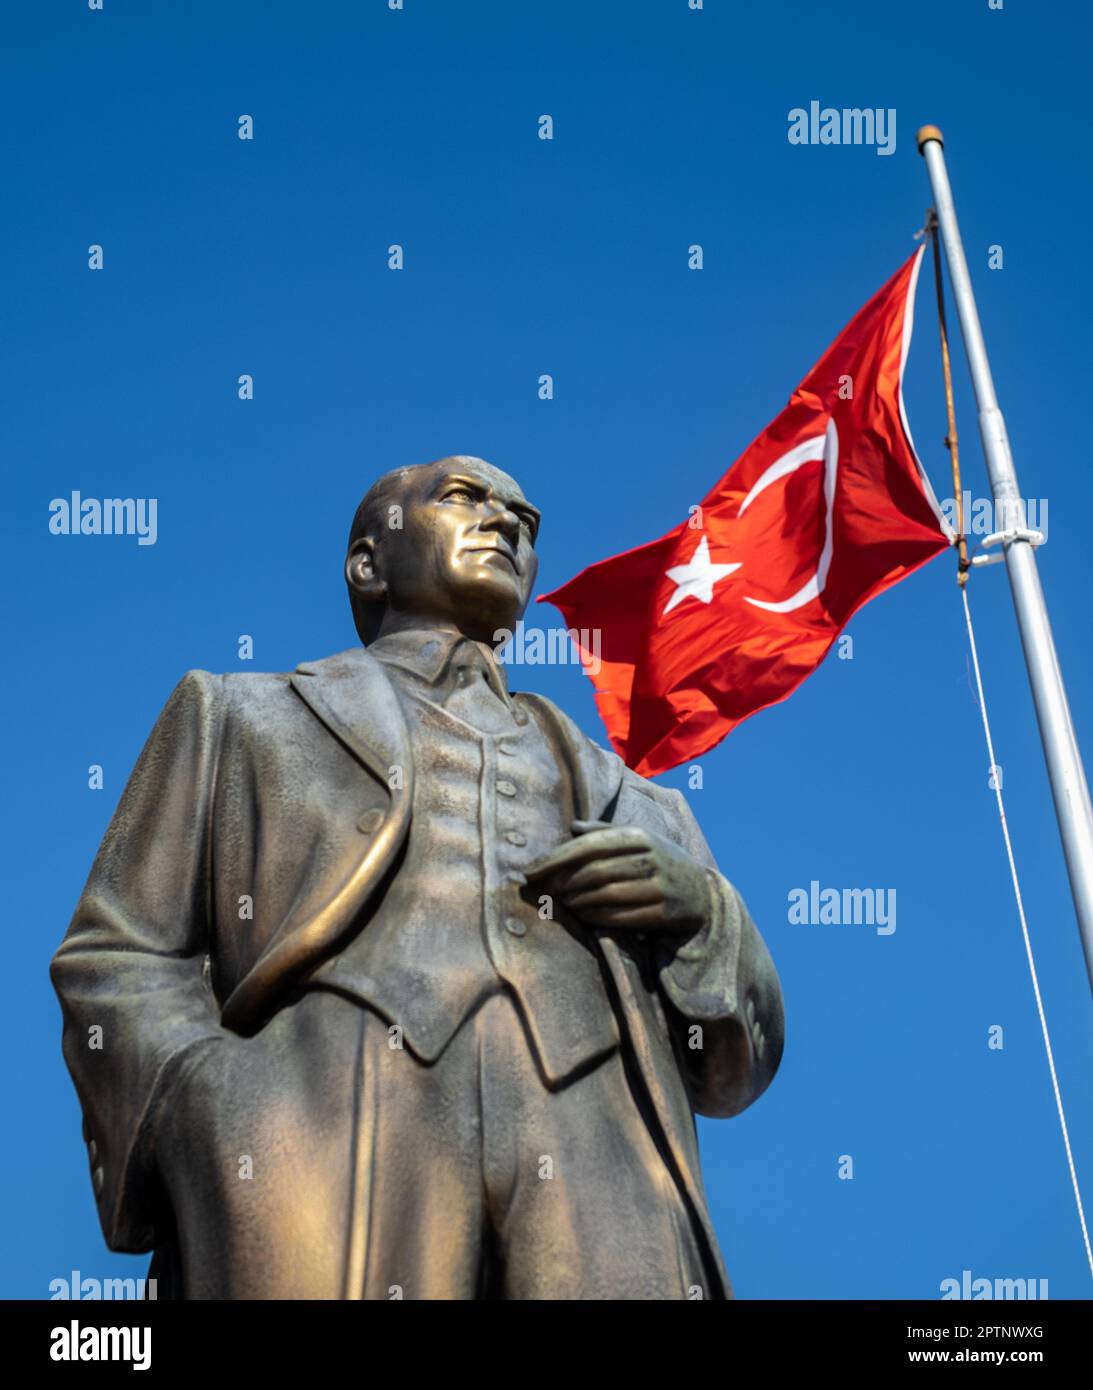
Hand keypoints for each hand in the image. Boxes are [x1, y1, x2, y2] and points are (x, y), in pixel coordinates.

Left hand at [524, 819, 711, 936]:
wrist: (704, 896)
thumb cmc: (660, 862)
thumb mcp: (640, 840)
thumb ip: (605, 832)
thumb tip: (571, 827)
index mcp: (641, 835)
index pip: (589, 845)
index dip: (556, 858)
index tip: (530, 871)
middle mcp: (652, 858)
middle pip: (595, 871)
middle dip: (564, 882)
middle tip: (546, 890)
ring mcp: (660, 886)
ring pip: (606, 894)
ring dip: (578, 902)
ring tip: (563, 903)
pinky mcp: (664, 913)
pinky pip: (620, 917)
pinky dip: (596, 918)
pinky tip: (583, 917)